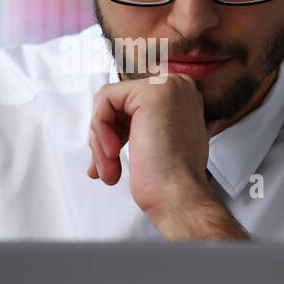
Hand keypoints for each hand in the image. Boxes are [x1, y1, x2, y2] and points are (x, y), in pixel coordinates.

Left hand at [87, 72, 209, 221]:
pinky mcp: (151, 92)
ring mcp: (167, 87)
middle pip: (119, 102)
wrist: (179, 196)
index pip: (132, 102)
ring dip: (100, 140)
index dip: (118, 131)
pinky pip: (105, 100)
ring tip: (109, 168)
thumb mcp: (161, 142)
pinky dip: (100, 130)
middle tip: (107, 167)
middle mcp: (179, 87)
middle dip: (105, 137)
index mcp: (183, 98)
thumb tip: (116, 120)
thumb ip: (146, 123)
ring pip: (108, 103)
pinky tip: (112, 153)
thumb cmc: (170, 179)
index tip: (114, 156)